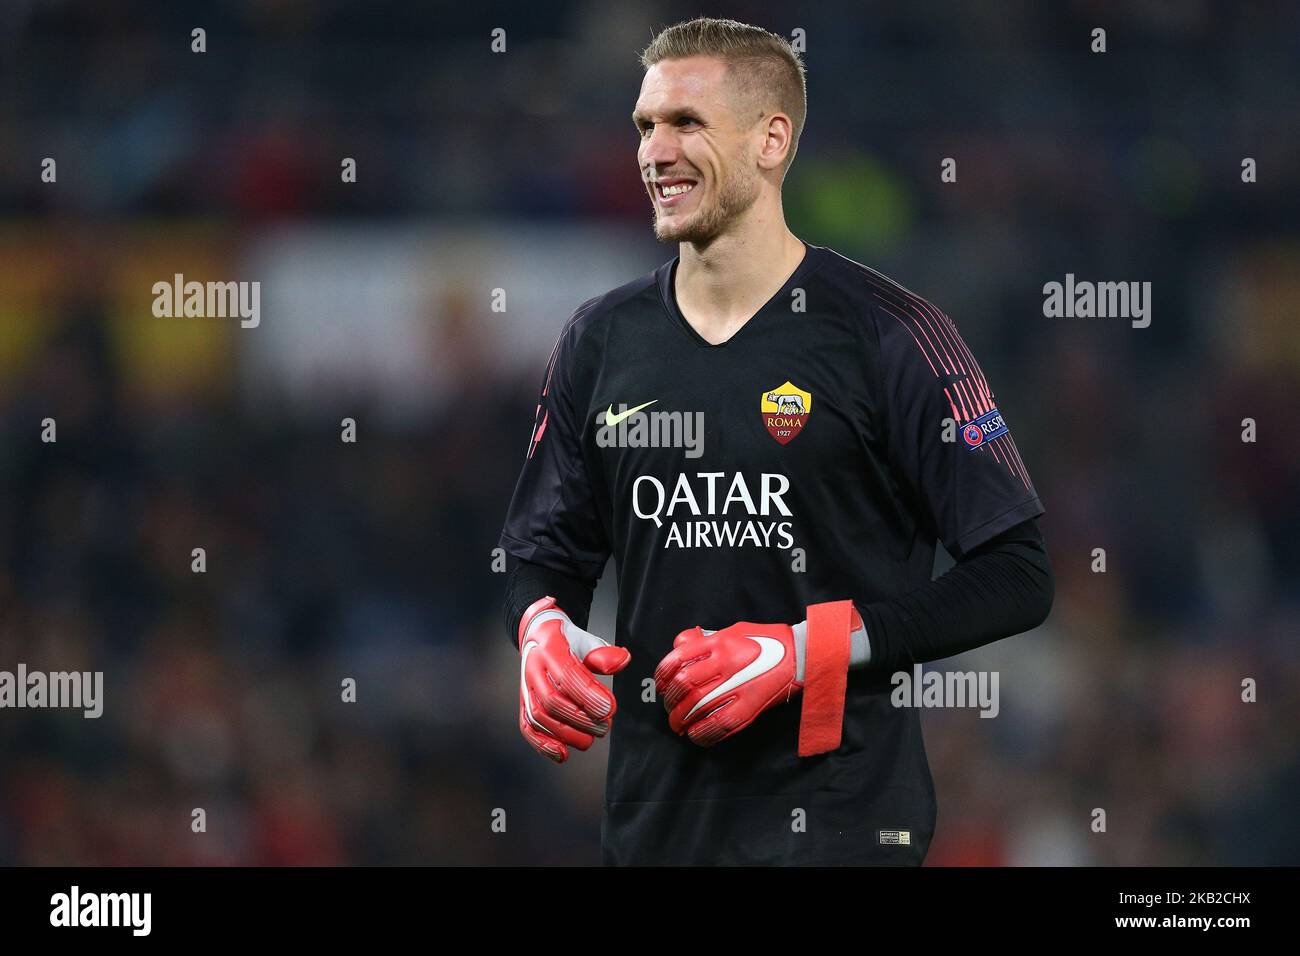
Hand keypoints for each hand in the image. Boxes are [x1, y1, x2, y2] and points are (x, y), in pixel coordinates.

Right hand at [518, 596, 630, 762]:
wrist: (539, 637)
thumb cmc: (568, 641)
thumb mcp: (587, 640)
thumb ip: (603, 653)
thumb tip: (621, 661)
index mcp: (550, 649)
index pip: (568, 675)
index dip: (589, 695)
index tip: (610, 709)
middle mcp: (533, 669)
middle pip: (552, 701)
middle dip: (581, 718)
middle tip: (605, 726)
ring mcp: (526, 688)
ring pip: (539, 716)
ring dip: (566, 734)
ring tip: (589, 740)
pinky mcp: (523, 704)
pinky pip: (527, 727)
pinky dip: (543, 744)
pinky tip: (562, 754)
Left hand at [654, 621, 800, 747]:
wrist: (800, 654)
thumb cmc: (765, 641)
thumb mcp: (732, 631)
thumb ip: (704, 639)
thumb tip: (678, 647)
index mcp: (719, 641)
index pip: (678, 658)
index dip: (663, 676)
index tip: (661, 686)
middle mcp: (726, 661)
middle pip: (684, 684)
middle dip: (670, 701)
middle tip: (669, 709)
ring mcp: (738, 685)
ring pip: (697, 706)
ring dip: (682, 720)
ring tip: (678, 726)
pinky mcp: (751, 706)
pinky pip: (719, 724)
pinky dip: (703, 733)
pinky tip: (697, 735)